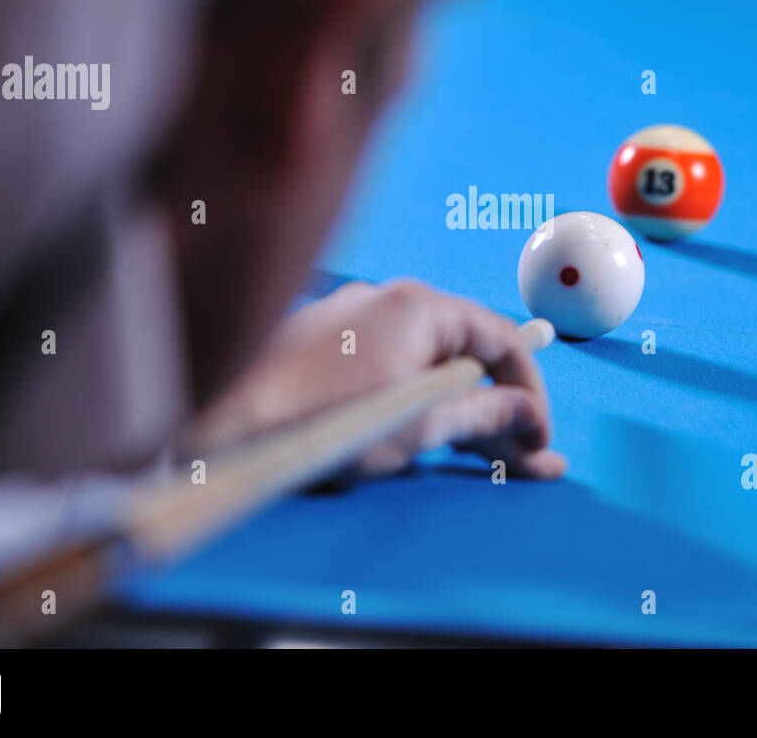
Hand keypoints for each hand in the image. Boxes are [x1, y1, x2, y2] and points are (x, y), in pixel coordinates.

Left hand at [191, 279, 566, 480]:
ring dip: (457, 408)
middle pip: (465, 352)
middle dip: (498, 407)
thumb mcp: (416, 427)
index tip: (538, 437)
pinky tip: (421, 436)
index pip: (501, 339)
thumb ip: (482, 416)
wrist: (218, 425)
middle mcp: (386, 300)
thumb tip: (528, 416)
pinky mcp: (323, 346)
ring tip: (477, 455)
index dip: (529, 392)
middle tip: (522, 457)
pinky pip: (390, 369)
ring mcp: (351, 320)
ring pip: (426, 364)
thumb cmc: (317, 421)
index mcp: (417, 306)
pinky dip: (415, 402)